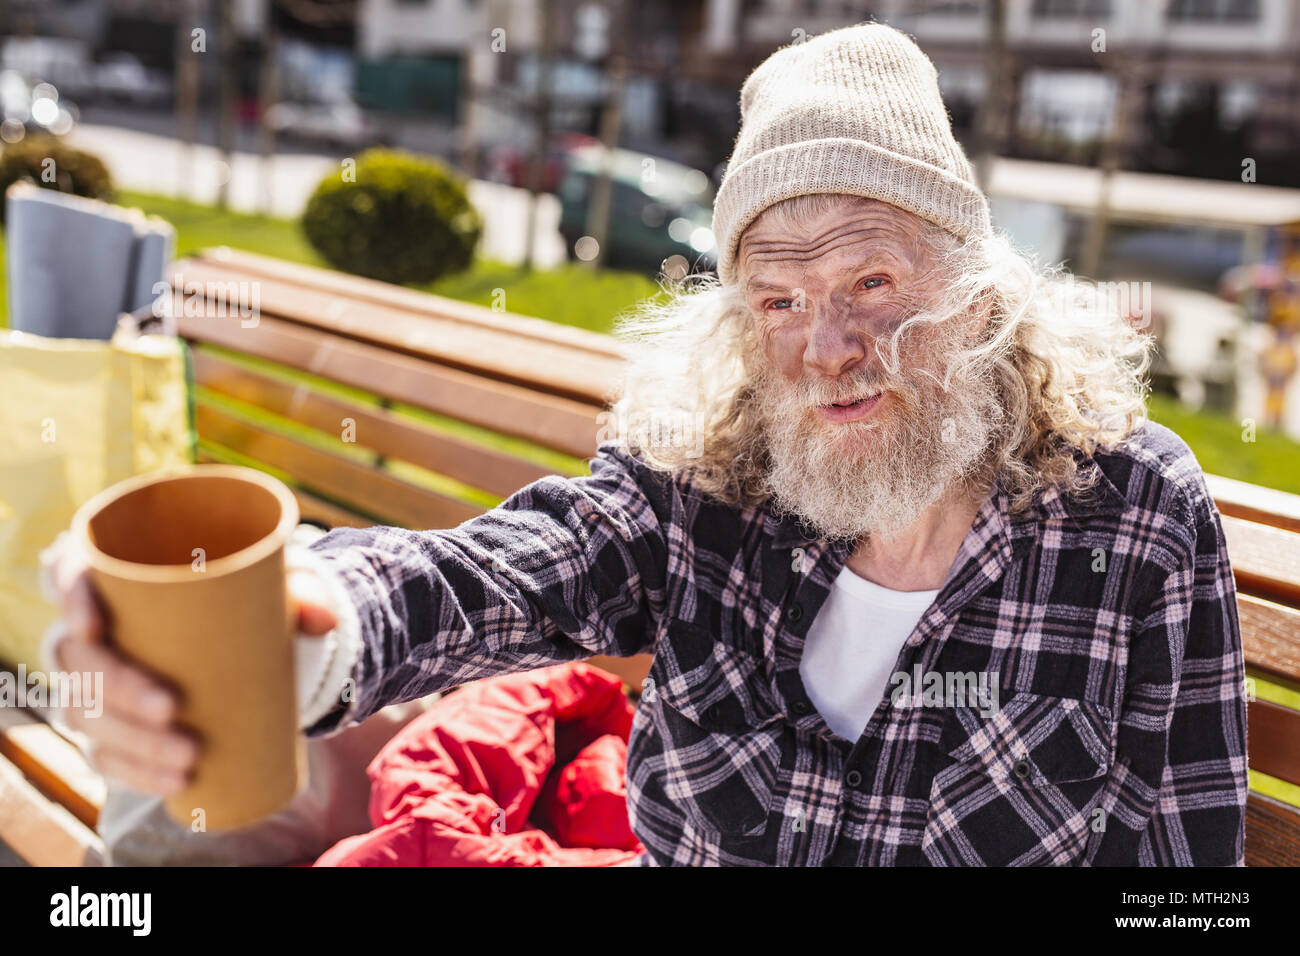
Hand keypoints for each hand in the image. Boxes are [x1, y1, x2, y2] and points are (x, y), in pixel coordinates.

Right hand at [44, 535, 337, 796]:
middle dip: (115, 686)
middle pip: (74, 656)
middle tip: (171, 707)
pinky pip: (107, 755)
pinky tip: (177, 780)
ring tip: (189, 754)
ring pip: (84, 712)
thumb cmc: (258, 601)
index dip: (69, 595)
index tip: (97, 626)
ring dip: (131, 740)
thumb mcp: (285, 589)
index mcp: (123, 575)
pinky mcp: (115, 726)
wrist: (267, 652)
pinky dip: (139, 772)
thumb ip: (307, 593)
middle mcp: (95, 628)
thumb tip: (323, 618)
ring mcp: (97, 681)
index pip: (67, 570)